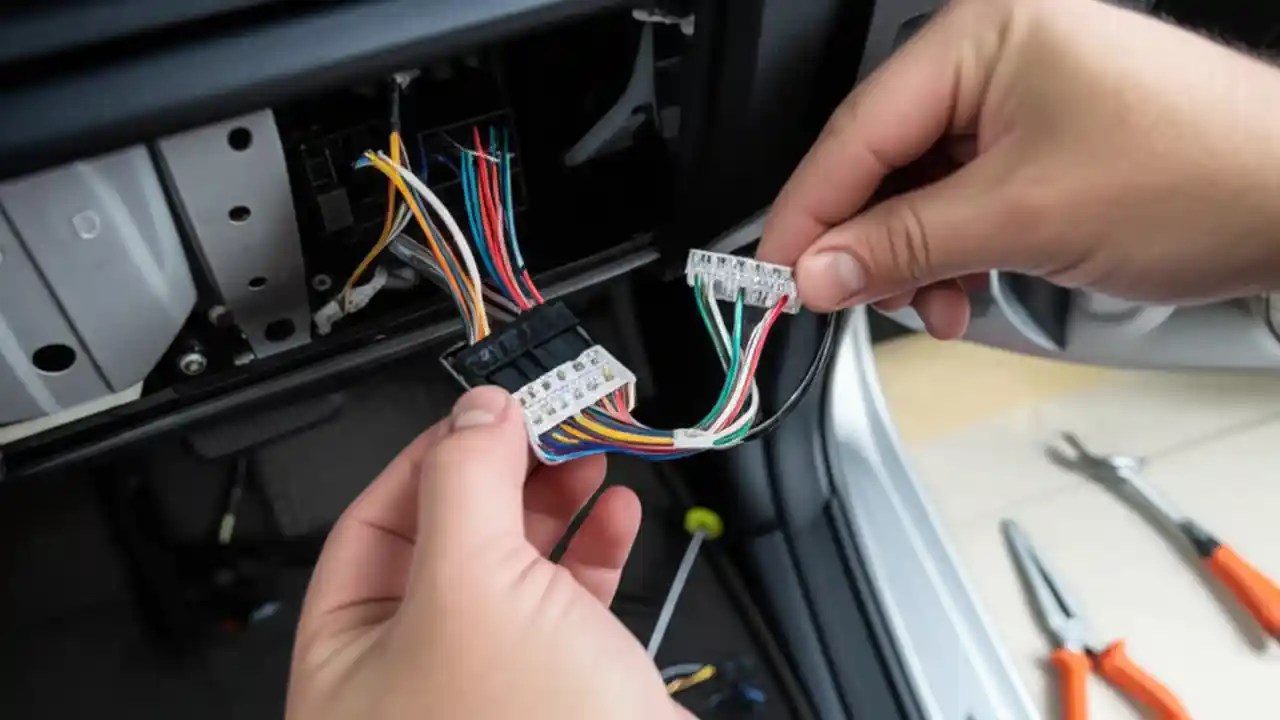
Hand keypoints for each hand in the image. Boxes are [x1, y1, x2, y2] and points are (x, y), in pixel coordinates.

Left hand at [286, 387, 689, 719]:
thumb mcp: (477, 585)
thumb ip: (466, 480)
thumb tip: (475, 412)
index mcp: (350, 663)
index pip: (371, 526)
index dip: (429, 457)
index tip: (483, 411)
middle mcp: (410, 677)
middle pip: (447, 539)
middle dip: (501, 474)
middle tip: (544, 422)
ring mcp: (485, 685)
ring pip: (511, 566)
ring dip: (552, 503)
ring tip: (585, 455)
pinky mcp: (555, 691)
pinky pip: (563, 601)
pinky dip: (590, 549)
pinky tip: (614, 515)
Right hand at [761, 0, 1279, 338]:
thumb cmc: (1202, 173)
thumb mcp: (1023, 216)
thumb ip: (904, 245)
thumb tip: (820, 269)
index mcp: (980, 36)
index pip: (858, 131)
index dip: (809, 212)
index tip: (777, 274)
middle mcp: (993, 56)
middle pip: (883, 161)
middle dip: (870, 245)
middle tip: (846, 301)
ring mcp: (1019, 100)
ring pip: (920, 191)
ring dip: (915, 261)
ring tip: (935, 307)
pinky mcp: (1040, 143)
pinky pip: (964, 199)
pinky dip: (954, 253)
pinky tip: (964, 290)